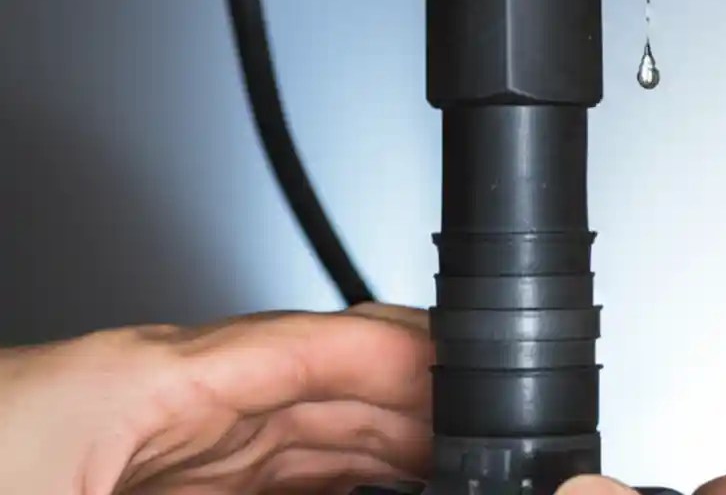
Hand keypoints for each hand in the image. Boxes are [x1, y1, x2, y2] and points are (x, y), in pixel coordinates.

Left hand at [0, 304, 433, 494]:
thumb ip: (241, 486)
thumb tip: (345, 493)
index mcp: (145, 379)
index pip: (310, 344)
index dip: (404, 353)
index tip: (472, 372)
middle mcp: (164, 396)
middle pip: (323, 384)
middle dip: (412, 404)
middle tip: (481, 433)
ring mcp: (161, 438)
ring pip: (301, 427)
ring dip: (382, 446)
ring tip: (443, 465)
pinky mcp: (153, 475)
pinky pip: (265, 469)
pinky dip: (329, 480)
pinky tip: (365, 492)